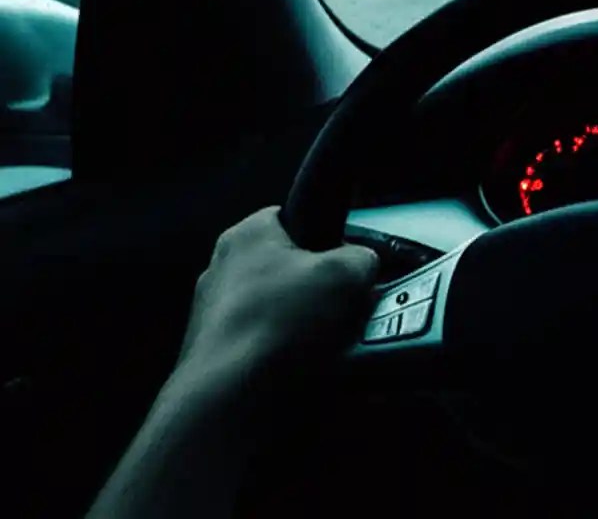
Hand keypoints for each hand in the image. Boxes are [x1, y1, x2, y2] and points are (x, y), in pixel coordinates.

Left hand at [178, 207, 378, 378]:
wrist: (231, 398)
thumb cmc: (277, 326)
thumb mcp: (347, 274)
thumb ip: (362, 257)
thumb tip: (363, 265)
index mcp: (247, 235)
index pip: (293, 218)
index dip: (327, 237)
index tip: (347, 261)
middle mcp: (223, 269)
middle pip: (289, 269)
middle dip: (320, 289)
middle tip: (346, 306)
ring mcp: (215, 314)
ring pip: (279, 311)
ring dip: (305, 326)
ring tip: (327, 344)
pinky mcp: (218, 354)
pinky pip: (266, 347)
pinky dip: (287, 356)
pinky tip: (303, 369)